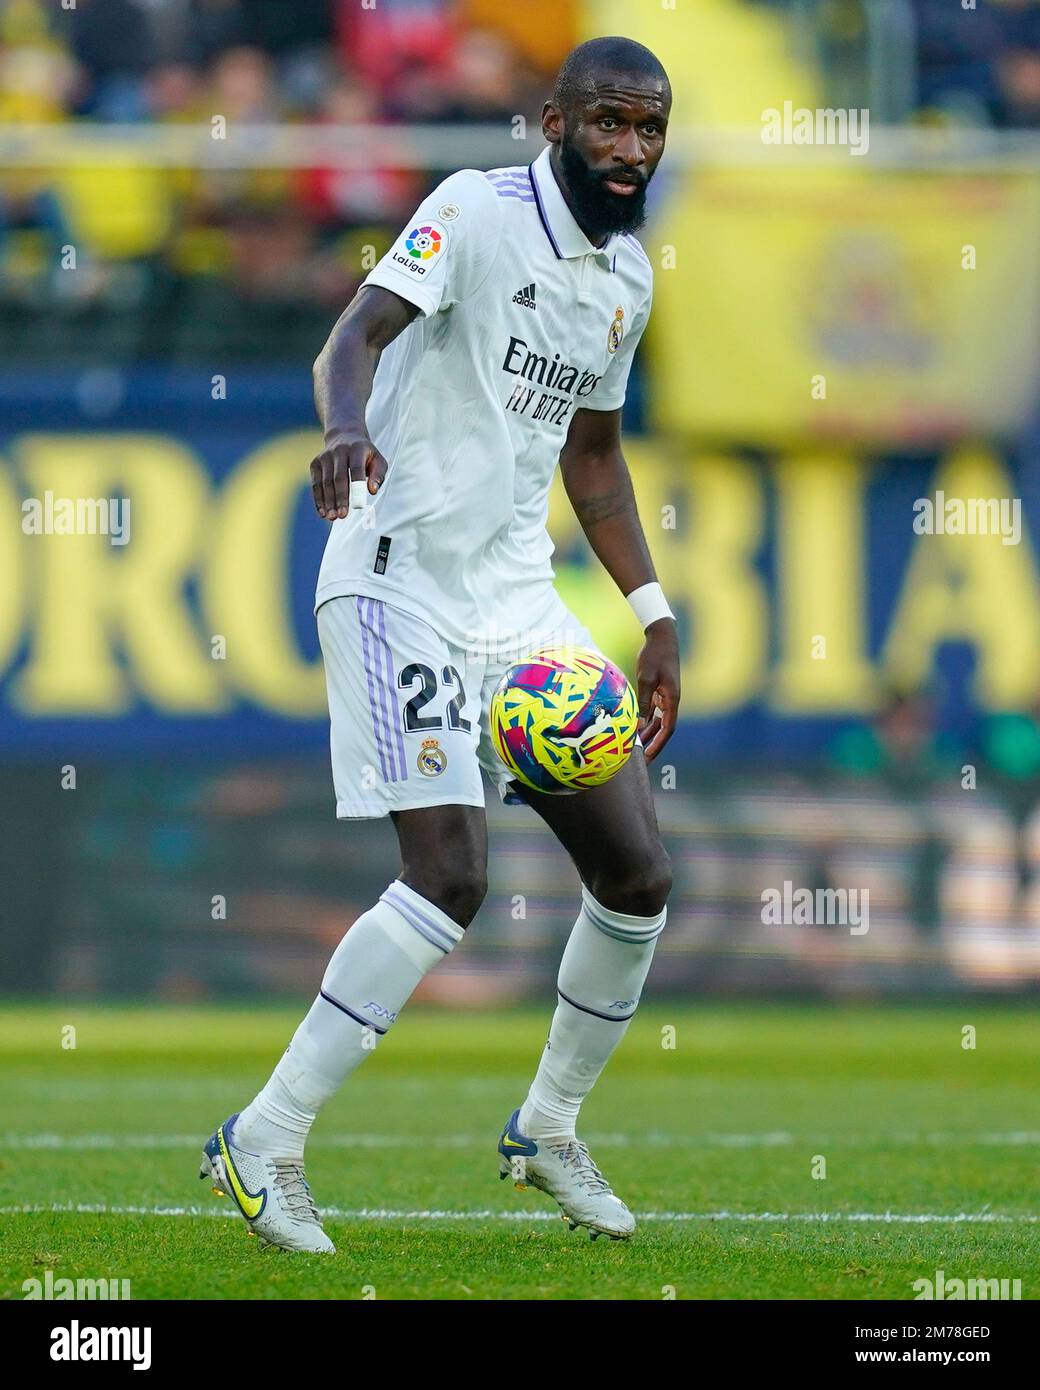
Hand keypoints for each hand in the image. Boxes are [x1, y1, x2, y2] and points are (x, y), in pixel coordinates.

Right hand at [310, 436, 387, 519]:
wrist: (344, 436)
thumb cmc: (366, 455)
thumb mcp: (378, 460)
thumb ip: (378, 475)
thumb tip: (372, 491)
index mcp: (357, 448)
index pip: (357, 469)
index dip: (357, 487)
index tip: (359, 506)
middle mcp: (339, 450)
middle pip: (339, 477)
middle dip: (340, 498)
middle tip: (342, 516)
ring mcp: (325, 456)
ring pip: (326, 482)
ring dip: (328, 501)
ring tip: (332, 517)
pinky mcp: (315, 463)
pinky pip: (316, 483)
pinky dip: (318, 499)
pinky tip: (322, 512)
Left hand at [635, 619, 679, 762]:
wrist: (661, 637)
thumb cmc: (654, 656)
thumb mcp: (646, 679)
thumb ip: (643, 702)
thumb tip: (638, 724)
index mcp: (672, 699)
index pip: (667, 729)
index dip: (658, 745)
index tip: (648, 758)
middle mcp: (671, 701)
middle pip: (664, 729)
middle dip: (653, 745)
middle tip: (640, 760)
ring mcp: (666, 696)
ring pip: (658, 721)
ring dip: (648, 734)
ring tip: (636, 749)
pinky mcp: (659, 691)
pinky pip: (653, 711)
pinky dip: (645, 721)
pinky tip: (635, 729)